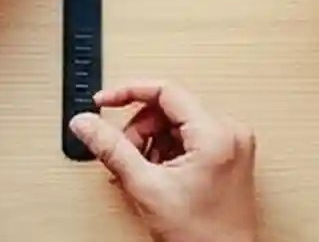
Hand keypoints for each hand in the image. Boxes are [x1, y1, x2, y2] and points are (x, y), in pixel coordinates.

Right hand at [69, 82, 258, 241]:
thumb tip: (87, 124)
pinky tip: (155, 175)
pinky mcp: (228, 156)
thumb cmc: (201, 236)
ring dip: (150, 143)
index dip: (128, 93)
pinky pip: (188, 139)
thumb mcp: (147, 187)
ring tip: (140, 172)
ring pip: (176, 124)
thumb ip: (112, 149)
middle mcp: (229, 132)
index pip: (166, 91)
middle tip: (124, 155)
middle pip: (169, 109)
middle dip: (139, 130)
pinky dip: (165, 152)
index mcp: (215, 134)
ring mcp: (231, 144)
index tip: (104, 102)